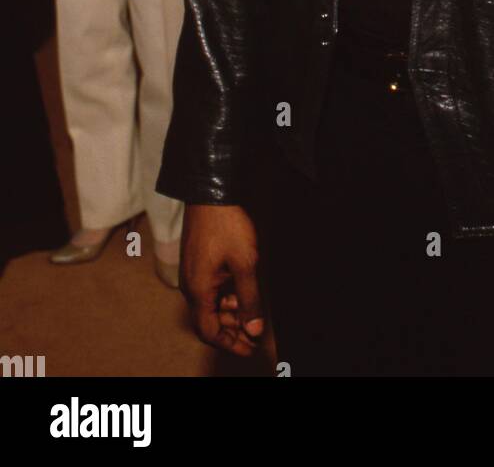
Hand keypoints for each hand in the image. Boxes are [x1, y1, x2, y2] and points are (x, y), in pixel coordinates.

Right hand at [180, 204, 264, 357]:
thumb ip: (249, 299)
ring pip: (210, 305)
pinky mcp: (197, 262)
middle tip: (256, 333)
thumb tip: (254, 329)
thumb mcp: (245, 263)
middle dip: (233, 330)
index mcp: (198, 291)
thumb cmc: (226, 225)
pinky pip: (209, 289)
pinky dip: (225, 296)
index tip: (250, 349)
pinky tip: (242, 291)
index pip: (209, 332)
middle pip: (209, 320)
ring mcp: (192, 274)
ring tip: (252, 311)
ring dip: (230, 312)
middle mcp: (190, 286)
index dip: (230, 344)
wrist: (210, 192)